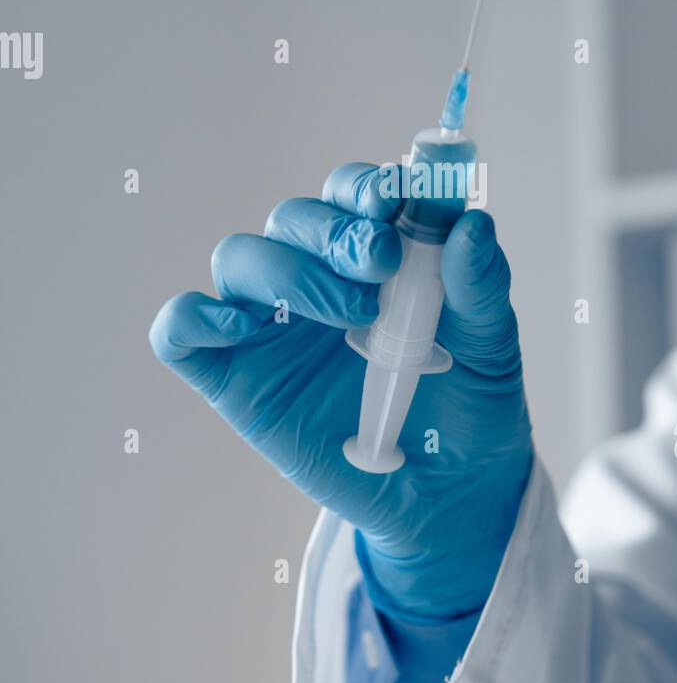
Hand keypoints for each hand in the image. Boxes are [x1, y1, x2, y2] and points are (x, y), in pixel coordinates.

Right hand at [149, 163, 532, 621]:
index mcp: (373, 254)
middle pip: (291, 218)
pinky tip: (236, 326)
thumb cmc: (469, 404)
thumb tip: (473, 223)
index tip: (392, 203)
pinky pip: (179, 331)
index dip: (362, 187)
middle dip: (332, 230)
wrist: (451, 495)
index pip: (350, 193)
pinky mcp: (234, 378)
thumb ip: (480, 284)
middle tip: (379, 264)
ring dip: (286, 269)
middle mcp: (314, 277)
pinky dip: (194, 317)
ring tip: (350, 314)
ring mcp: (269, 327)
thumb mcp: (491, 344)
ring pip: (239, 259)